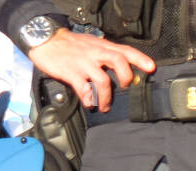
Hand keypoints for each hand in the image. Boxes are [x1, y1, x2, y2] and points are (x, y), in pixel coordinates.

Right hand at [28, 28, 154, 111]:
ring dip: (107, 98)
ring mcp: (83, 62)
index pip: (125, 50)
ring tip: (104, 107)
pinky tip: (89, 104)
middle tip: (124, 87)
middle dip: (125, 77)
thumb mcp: (92, 44)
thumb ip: (107, 56)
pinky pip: (84, 88)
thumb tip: (124, 72)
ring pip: (103, 80)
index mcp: (102, 46)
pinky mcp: (71, 72)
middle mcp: (95, 53)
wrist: (44, 39)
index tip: (152, 68)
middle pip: (118, 61)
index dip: (140, 59)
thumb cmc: (71, 45)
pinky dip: (89, 99)